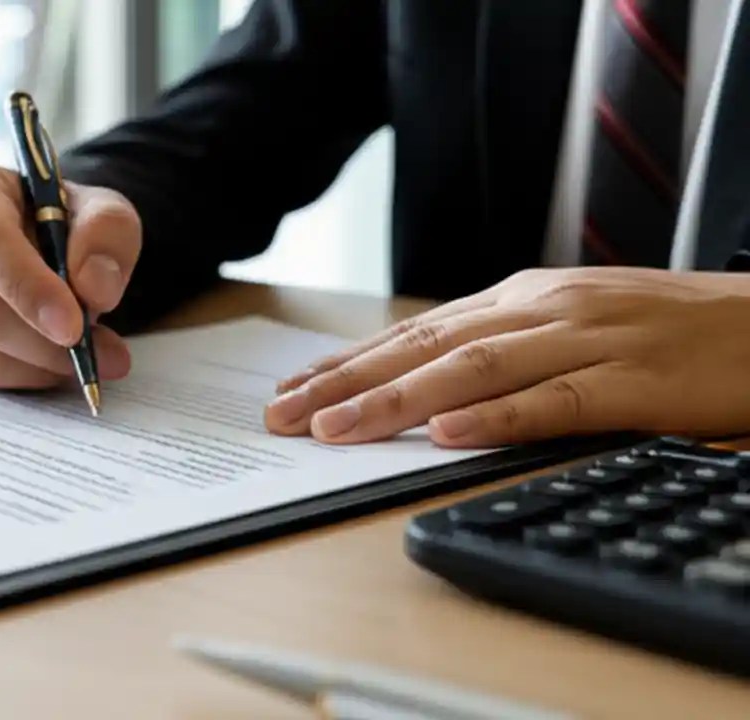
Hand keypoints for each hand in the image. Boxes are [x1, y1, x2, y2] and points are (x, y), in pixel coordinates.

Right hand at [0, 162, 140, 387]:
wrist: (33, 236)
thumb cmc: (60, 218)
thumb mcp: (100, 209)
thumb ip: (106, 234)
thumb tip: (95, 290)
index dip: (27, 288)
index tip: (73, 326)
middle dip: (41, 341)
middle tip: (101, 355)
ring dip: (34, 365)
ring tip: (84, 361)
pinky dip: (17, 376)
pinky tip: (52, 365)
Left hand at [264, 267, 749, 446]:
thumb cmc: (666, 331)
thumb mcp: (571, 324)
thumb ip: (504, 348)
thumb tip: (426, 386)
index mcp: (523, 299)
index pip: (415, 333)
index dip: (347, 363)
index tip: (291, 391)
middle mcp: (542, 309)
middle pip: (424, 349)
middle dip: (345, 383)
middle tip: (281, 416)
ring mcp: (586, 339)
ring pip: (472, 371)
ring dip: (395, 401)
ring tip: (334, 427)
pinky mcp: (632, 378)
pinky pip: (553, 400)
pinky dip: (495, 418)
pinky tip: (445, 434)